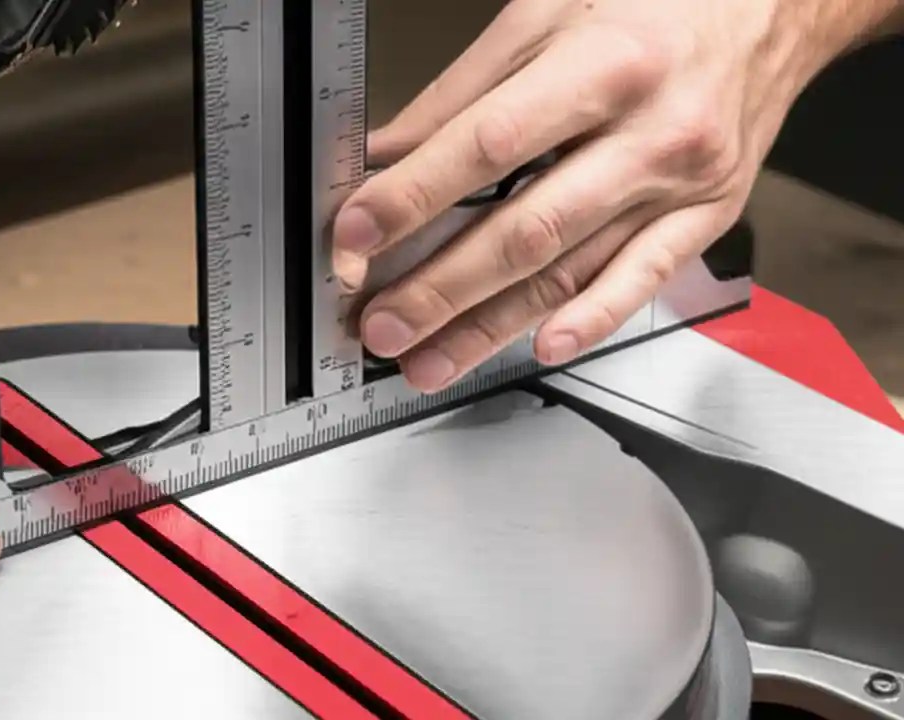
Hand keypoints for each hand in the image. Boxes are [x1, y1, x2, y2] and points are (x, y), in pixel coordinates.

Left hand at [333, 0, 899, 391]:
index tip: (355, 235)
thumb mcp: (547, 14)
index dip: (414, 196)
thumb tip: (386, 152)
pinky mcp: (706, 218)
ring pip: (571, 270)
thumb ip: (462, 92)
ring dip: (490, 326)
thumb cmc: (656, 0)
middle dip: (441, 288)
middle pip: (527, 230)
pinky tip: (541, 348)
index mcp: (605, 64)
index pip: (489, 146)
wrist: (772, 7)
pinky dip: (591, 319)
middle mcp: (650, 133)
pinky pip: (645, 280)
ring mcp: (682, 185)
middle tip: (379, 325)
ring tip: (427, 360)